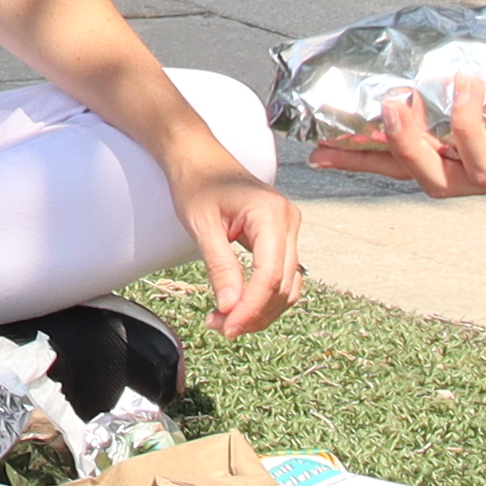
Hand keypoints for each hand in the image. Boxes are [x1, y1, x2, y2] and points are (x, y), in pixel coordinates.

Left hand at [170, 165, 304, 334]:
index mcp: (271, 215)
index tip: (226, 327)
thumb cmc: (197, 184)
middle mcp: (289, 221)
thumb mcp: (202, 227)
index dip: (250, 308)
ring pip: (287, 286)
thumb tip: (231, 308)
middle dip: (253, 313)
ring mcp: (289, 228)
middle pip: (282, 285)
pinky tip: (239, 306)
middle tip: (219, 327)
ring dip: (260, 310)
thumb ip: (220, 268)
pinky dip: (264, 296)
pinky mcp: (282, 236)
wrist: (199, 158)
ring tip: (225, 320)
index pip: (269, 276)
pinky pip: (282, 276)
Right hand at [305, 60, 485, 198]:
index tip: (319, 150)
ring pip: (484, 173)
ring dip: (464, 128)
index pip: (413, 166)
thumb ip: (475, 65)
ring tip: (460, 80)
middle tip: (391, 107)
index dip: (369, 161)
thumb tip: (426, 31)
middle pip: (437, 182)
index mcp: (480, 160)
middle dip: (408, 150)